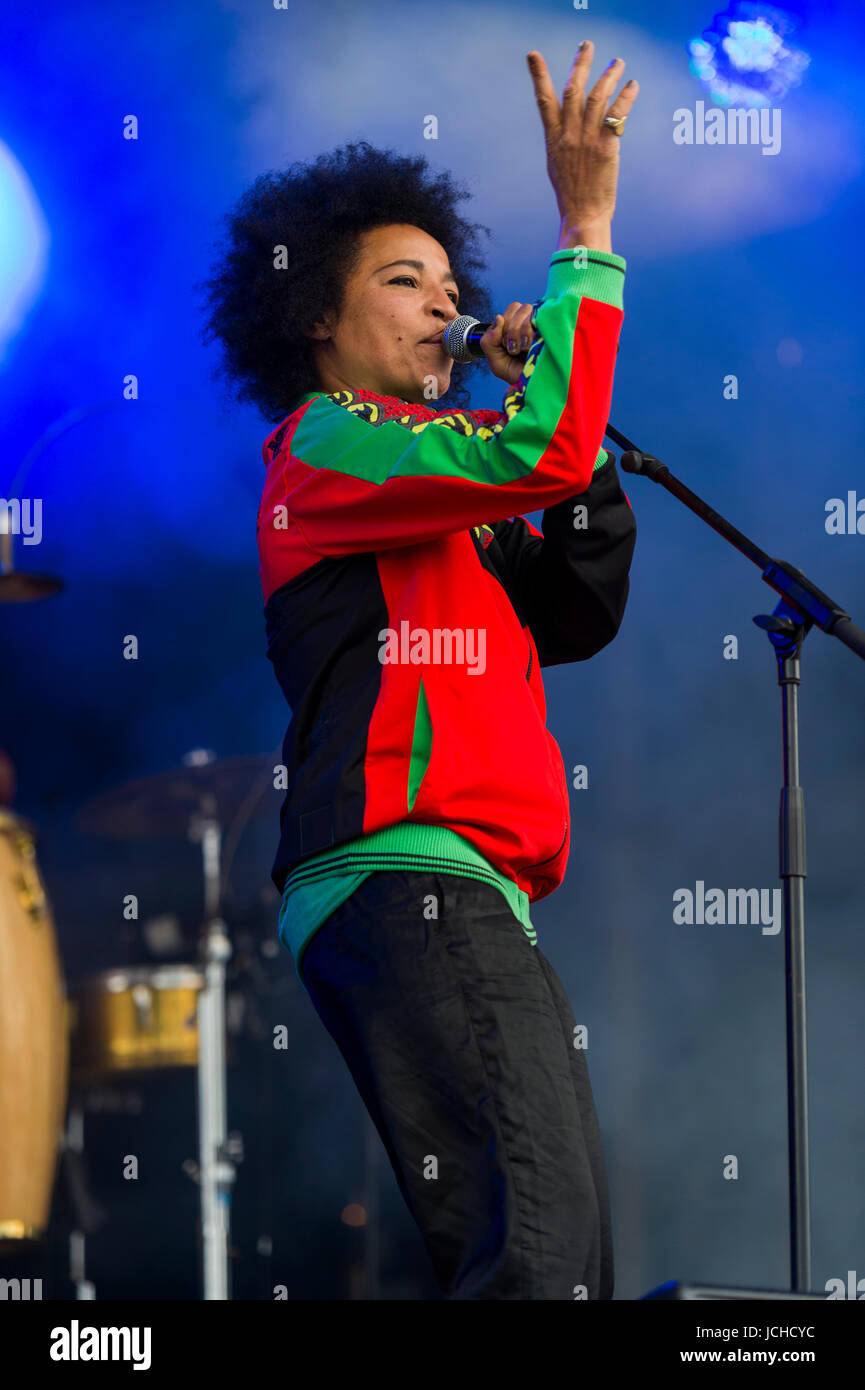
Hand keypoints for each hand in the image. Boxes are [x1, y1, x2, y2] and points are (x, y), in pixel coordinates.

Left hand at [480, 303, 536, 384]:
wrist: (537, 387)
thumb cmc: (519, 375)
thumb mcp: (496, 362)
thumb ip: (488, 341)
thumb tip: (499, 317)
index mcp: (518, 327)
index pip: (507, 311)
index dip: (502, 328)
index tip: (506, 348)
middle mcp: (531, 322)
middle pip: (515, 307)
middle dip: (509, 329)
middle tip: (513, 350)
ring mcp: (542, 323)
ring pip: (525, 309)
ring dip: (519, 331)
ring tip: (523, 350)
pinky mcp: (552, 327)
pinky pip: (536, 316)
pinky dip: (528, 330)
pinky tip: (530, 345)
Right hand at [526, 41, 638, 230]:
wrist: (582, 216)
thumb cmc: (572, 196)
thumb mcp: (558, 166)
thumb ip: (562, 142)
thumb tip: (569, 126)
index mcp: (553, 140)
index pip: (543, 101)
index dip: (538, 76)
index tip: (533, 55)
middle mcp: (568, 136)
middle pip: (572, 90)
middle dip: (580, 64)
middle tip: (587, 45)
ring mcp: (586, 141)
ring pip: (596, 97)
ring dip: (608, 76)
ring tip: (618, 63)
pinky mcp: (605, 148)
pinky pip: (616, 114)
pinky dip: (626, 97)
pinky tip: (632, 86)